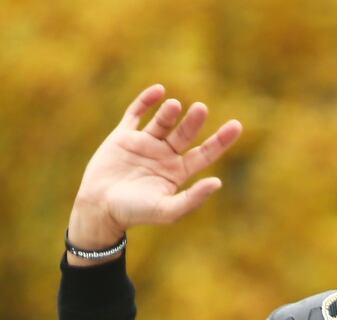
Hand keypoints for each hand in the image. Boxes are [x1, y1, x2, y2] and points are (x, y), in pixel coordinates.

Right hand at [67, 83, 242, 259]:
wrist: (99, 207)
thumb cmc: (135, 213)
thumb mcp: (167, 210)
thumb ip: (193, 198)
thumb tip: (218, 182)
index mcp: (178, 172)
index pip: (205, 153)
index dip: (221, 140)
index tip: (237, 125)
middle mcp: (164, 155)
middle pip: (185, 134)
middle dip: (194, 122)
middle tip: (201, 109)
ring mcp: (144, 144)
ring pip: (162, 122)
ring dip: (169, 112)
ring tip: (175, 105)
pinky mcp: (122, 136)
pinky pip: (135, 114)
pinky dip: (145, 101)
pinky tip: (158, 90)